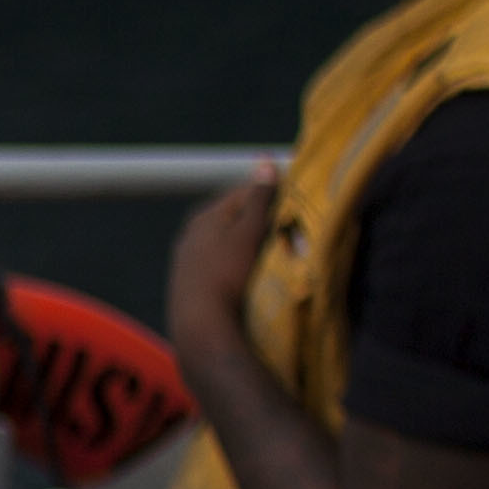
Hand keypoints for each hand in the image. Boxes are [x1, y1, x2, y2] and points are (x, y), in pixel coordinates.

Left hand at [167, 162, 281, 352]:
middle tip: (293, 232)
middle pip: (237, 219)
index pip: (244, 193)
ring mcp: (189, 260)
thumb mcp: (249, 233)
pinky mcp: (192, 283)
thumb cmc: (227, 274)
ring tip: (278, 255)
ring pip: (230, 243)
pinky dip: (241, 265)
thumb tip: (265, 160)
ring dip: (254, 246)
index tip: (299, 204)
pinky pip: (224, 265)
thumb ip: (258, 198)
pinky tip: (253, 277)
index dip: (273, 195)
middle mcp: (192, 233)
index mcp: (204, 215)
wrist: (202, 327)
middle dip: (264, 222)